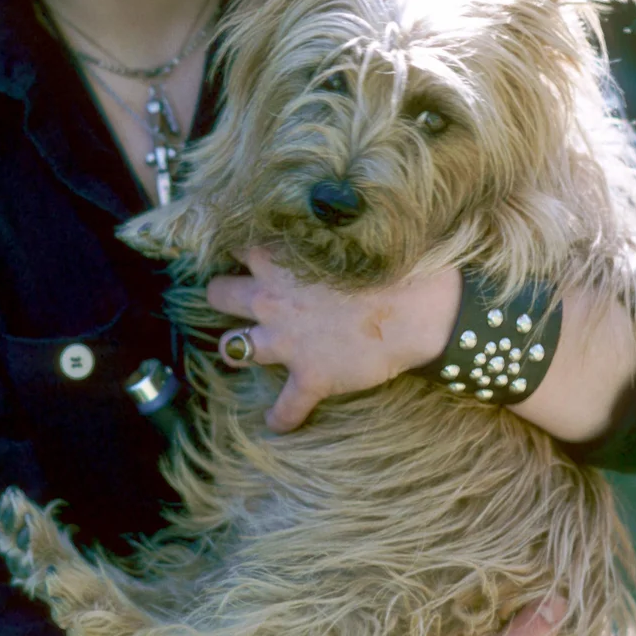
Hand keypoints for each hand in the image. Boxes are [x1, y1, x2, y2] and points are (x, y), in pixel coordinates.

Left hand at [206, 248, 461, 431]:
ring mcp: (286, 342)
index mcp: (278, 259)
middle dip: (222, 297)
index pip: (236, 246)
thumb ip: (319, 233)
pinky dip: (281, 418)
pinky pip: (284, 409)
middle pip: (217, 294)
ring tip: (243, 351)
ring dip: (236, 350)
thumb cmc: (391, 264)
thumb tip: (326, 212)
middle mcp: (270, 300)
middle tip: (236, 299)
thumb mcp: (348, 235)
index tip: (247, 254)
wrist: (418, 310)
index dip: (240, 252)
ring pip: (232, 349)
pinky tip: (278, 423)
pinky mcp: (309, 378)